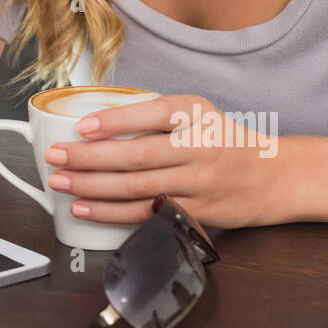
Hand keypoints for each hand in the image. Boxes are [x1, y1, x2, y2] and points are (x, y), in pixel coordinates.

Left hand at [43, 93, 286, 229]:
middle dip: (90, 158)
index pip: (152, 114)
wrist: (272, 176)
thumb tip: (95, 122)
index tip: (82, 127)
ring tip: (61, 183)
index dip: (115, 122)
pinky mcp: (195, 213)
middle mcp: (199, 148)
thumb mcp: (197, 113)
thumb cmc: (223, 140)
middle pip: (138, 156)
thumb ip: (154, 116)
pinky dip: (113, 213)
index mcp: (196, 114)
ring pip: (138, 189)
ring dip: (93, 188)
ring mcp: (198, 184)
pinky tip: (86, 209)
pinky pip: (147, 214)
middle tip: (55, 157)